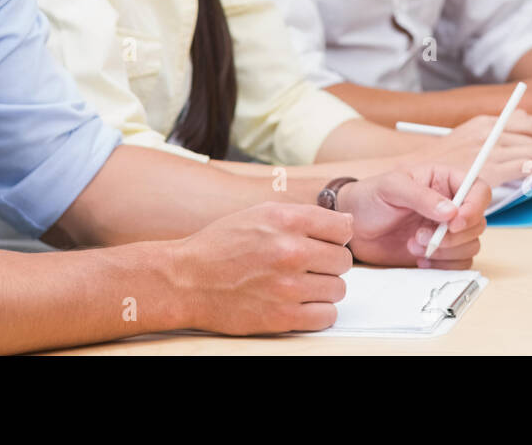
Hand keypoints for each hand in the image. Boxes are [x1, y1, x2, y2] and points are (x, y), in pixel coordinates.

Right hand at [174, 202, 352, 334]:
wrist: (186, 280)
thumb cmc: (221, 246)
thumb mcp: (260, 214)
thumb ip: (303, 216)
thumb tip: (345, 224)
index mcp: (285, 220)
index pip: (343, 228)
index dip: (336, 237)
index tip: (326, 243)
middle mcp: (290, 251)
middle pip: (343, 260)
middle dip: (329, 263)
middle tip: (308, 266)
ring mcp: (287, 287)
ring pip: (338, 289)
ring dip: (323, 289)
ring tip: (299, 285)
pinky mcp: (282, 317)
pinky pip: (326, 316)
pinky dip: (318, 312)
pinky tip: (300, 304)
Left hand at [340, 164, 489, 269]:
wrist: (354, 226)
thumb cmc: (370, 197)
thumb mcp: (391, 187)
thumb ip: (421, 196)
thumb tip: (451, 211)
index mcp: (444, 181)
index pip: (479, 190)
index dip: (474, 207)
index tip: (455, 222)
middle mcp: (451, 205)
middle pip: (477, 223)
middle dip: (453, 235)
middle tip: (421, 236)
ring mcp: (446, 231)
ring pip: (471, 245)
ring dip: (444, 251)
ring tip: (413, 244)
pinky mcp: (440, 253)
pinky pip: (459, 264)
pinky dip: (442, 265)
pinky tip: (419, 259)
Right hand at [426, 111, 531, 189]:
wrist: (402, 181)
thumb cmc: (430, 176)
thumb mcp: (459, 154)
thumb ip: (486, 153)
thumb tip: (523, 162)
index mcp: (482, 124)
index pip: (528, 122)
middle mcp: (487, 131)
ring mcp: (487, 147)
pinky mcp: (487, 167)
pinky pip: (531, 165)